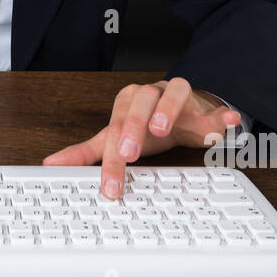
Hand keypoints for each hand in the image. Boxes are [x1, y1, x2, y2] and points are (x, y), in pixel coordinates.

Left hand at [41, 77, 240, 198]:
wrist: (184, 111)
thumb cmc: (146, 125)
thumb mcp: (116, 138)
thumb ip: (85, 152)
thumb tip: (50, 164)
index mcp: (127, 103)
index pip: (115, 128)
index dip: (112, 158)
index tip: (111, 185)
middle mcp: (151, 94)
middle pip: (140, 104)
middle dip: (133, 127)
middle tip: (129, 152)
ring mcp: (179, 97)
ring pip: (173, 91)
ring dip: (169, 108)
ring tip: (165, 128)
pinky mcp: (205, 106)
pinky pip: (214, 107)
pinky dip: (220, 114)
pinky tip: (227, 122)